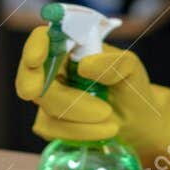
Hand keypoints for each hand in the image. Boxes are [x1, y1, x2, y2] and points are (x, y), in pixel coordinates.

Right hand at [14, 25, 119, 141]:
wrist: (137, 120)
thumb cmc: (130, 86)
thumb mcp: (130, 68)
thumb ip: (113, 63)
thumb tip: (84, 66)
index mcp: (69, 47)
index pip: (44, 39)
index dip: (35, 45)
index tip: (36, 58)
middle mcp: (53, 69)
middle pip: (32, 74)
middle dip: (34, 83)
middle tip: (34, 91)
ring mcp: (49, 96)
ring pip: (46, 105)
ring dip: (77, 113)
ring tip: (110, 117)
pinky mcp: (50, 122)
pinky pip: (52, 128)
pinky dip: (79, 131)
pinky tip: (105, 130)